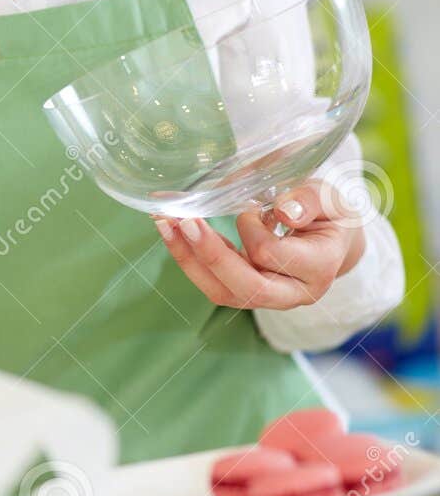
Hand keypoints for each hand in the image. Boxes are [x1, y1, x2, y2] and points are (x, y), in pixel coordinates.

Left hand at [152, 178, 366, 313]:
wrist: (331, 238)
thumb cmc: (330, 213)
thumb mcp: (330, 197)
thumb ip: (311, 200)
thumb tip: (284, 211)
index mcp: (319, 268)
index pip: (273, 256)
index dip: (254, 231)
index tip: (252, 207)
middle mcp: (294, 293)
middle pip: (245, 288)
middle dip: (210, 255)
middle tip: (184, 221)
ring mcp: (268, 298)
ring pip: (222, 291)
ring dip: (189, 258)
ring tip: (164, 223)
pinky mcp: (246, 292)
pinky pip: (213, 283)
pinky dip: (189, 257)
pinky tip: (171, 229)